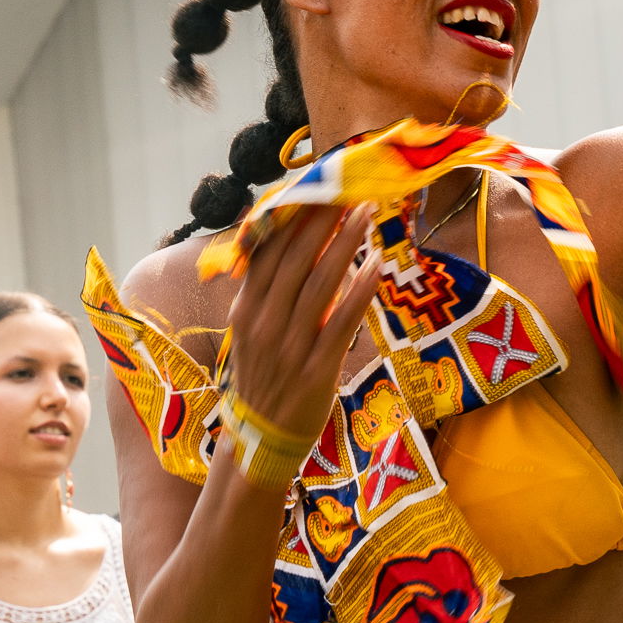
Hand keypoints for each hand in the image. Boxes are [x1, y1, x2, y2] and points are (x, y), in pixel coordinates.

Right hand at [217, 204, 379, 477]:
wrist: (262, 437)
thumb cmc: (264, 374)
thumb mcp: (252, 327)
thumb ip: (267, 288)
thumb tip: (287, 240)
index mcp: (245, 307)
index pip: (267, 251)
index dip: (291, 216)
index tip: (315, 186)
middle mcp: (264, 322)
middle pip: (295, 259)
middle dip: (323, 220)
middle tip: (348, 188)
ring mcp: (289, 345)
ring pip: (320, 283)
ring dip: (346, 244)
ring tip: (367, 212)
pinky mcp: (316, 367)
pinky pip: (341, 322)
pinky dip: (359, 290)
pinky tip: (377, 264)